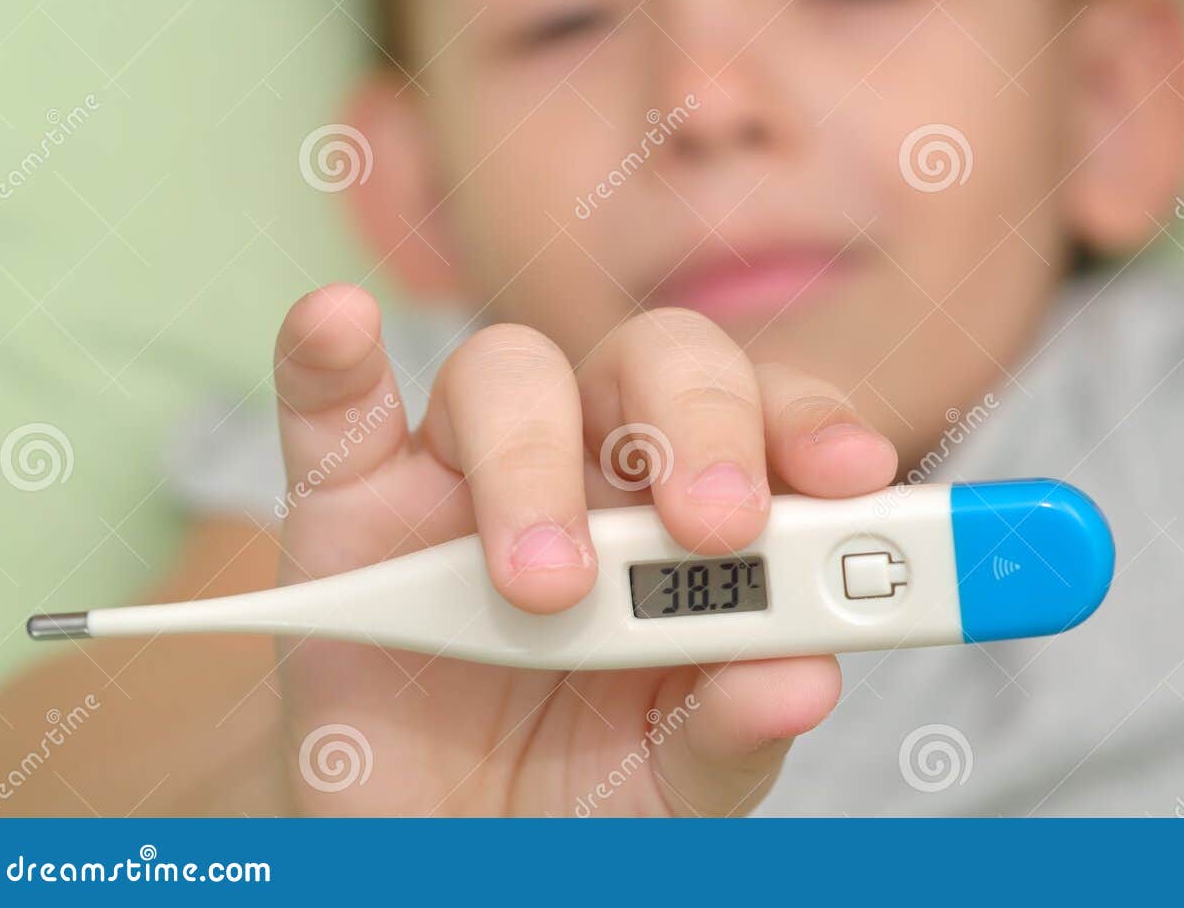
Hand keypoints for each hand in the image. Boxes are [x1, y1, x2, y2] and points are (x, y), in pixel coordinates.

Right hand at [272, 285, 897, 814]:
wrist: (440, 857)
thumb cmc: (577, 797)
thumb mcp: (675, 790)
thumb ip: (731, 732)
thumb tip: (799, 681)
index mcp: (695, 522)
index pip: (766, 422)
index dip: (810, 425)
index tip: (853, 473)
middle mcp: (593, 470)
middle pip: (654, 362)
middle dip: (697, 423)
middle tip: (714, 525)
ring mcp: (467, 476)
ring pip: (506, 373)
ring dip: (532, 455)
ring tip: (544, 587)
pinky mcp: (349, 504)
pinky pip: (333, 403)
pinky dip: (330, 355)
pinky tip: (339, 328)